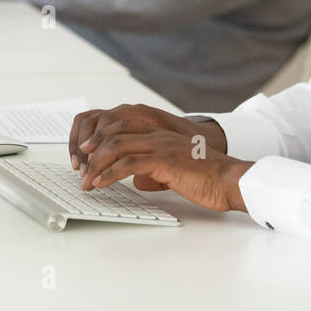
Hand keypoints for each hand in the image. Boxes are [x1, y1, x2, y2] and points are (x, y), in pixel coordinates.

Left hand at [78, 126, 253, 212]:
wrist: (229, 180)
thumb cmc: (206, 177)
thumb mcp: (175, 167)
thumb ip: (154, 167)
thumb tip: (136, 179)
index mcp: (159, 132)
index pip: (119, 125)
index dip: (98, 138)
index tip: (86, 156)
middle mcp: (157, 133)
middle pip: (111, 132)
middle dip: (90, 151)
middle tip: (80, 169)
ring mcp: (160, 145)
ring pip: (115, 146)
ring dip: (95, 165)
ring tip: (86, 182)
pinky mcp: (164, 160)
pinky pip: (127, 164)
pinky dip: (108, 174)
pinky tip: (99, 184)